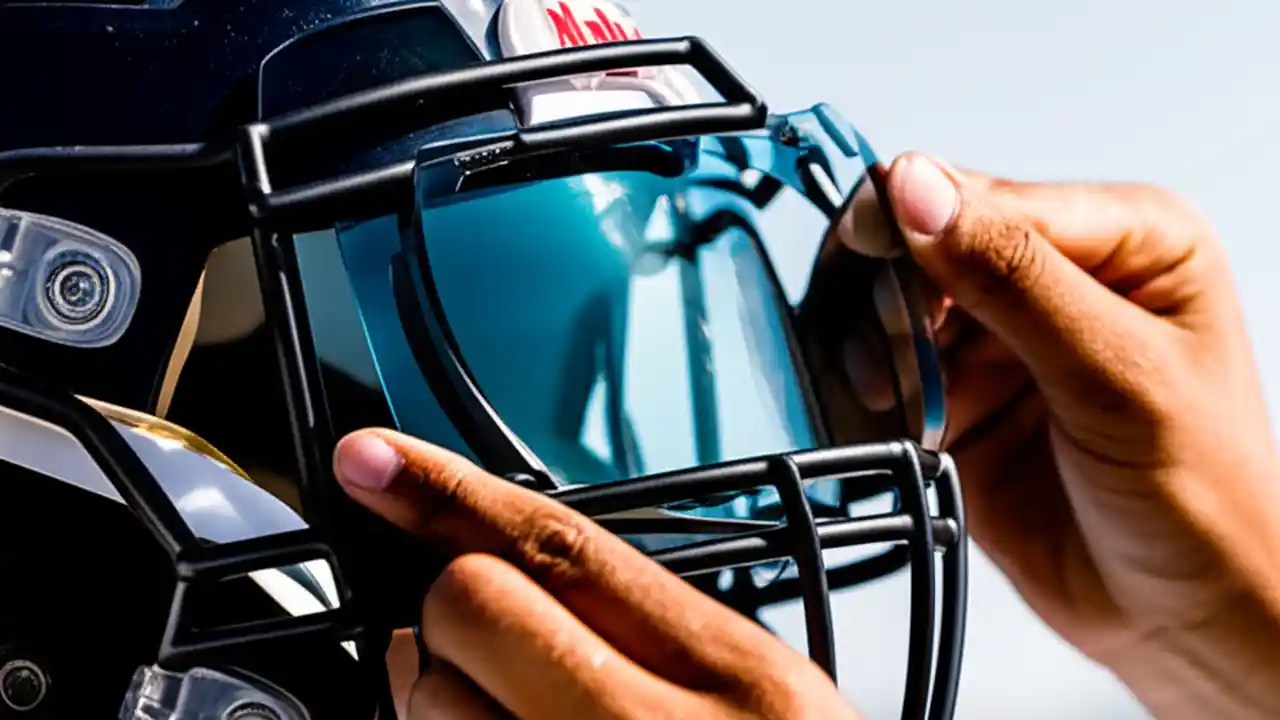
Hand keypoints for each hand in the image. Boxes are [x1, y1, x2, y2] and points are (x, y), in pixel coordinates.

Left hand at [332, 430, 858, 719]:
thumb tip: (478, 582)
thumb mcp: (760, 702)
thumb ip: (636, 633)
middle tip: (502, 664)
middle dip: (456, 623)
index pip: (564, 547)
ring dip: (446, 711)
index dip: (449, 493)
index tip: (372, 462)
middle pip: (468, 610)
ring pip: (429, 705)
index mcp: (740, 681)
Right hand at [882, 153, 1279, 717]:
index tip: (874, 273)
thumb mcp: (1116, 372)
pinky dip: (876, 399)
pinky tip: (903, 428)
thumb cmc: (1205, 497)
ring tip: (911, 405)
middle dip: (893, 298)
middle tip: (894, 357)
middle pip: (926, 245)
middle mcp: (1057, 279)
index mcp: (1123, 238)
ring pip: (893, 311)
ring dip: (881, 353)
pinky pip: (889, 376)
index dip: (916, 226)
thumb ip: (1011, 275)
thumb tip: (915, 188)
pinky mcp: (963, 401)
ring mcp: (1004, 343)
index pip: (985, 198)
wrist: (1187, 620)